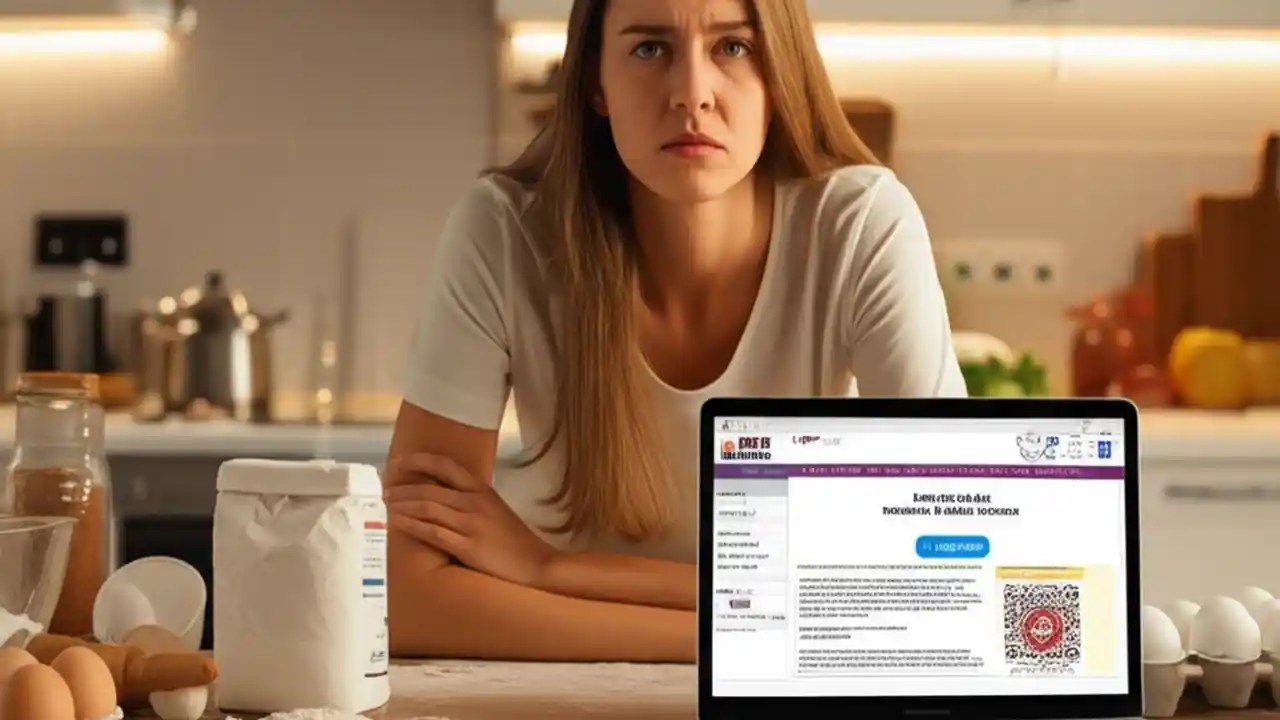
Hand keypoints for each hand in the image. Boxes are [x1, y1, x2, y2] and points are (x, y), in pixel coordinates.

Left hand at [385, 453, 560, 586]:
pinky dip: (411, 525)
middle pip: (430, 488)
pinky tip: (397, 523)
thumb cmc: (514, 539)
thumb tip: (441, 496)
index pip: (446, 466)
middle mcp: (474, 502)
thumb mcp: (495, 509)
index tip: (398, 462)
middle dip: (402, 487)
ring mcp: (470, 524)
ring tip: (385, 505)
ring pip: (427, 507)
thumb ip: (471, 500)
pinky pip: (433, 532)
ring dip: (402, 504)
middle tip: (384, 490)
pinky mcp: (467, 546)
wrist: (535, 563)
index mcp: (482, 490)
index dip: (419, 460)